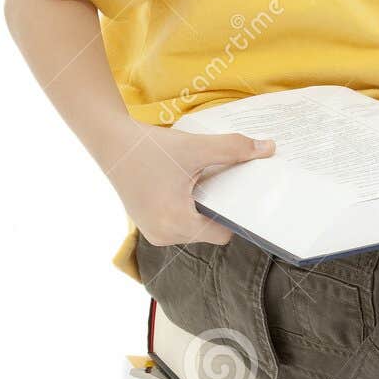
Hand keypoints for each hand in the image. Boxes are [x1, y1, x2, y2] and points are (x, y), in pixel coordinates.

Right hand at [106, 121, 274, 247]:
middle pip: (209, 232)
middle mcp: (164, 236)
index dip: (235, 215)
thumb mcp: (196, 148)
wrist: (111, 142)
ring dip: (202, 210)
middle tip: (220, 183)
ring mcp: (154, 233)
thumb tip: (268, 148)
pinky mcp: (148, 226)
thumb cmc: (150, 148)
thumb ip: (234, 149)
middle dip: (218, 209)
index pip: (222, 234)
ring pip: (194, 229)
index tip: (242, 195)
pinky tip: (186, 187)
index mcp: (176, 223)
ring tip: (199, 183)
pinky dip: (187, 209)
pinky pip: (179, 225)